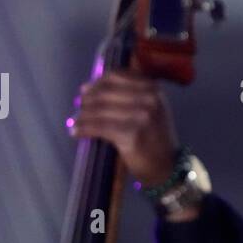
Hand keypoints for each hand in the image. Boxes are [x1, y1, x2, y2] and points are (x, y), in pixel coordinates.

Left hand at [69, 70, 177, 186]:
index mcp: (153, 88)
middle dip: (87, 100)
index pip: (116, 77)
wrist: (167, 166)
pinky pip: (99, 127)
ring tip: (75, 122)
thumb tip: (87, 87)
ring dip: (82, 116)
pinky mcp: (131, 135)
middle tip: (79, 109)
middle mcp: (149, 99)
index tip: (85, 91)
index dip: (96, 83)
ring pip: (99, 110)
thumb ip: (127, 95)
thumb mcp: (150, 108)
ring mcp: (142, 116)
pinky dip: (84, 129)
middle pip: (105, 92)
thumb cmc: (154, 137)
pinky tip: (76, 132)